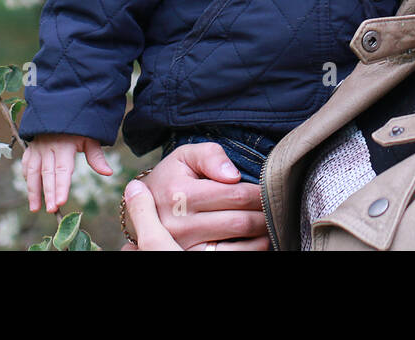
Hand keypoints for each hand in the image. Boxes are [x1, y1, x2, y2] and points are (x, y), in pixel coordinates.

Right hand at [22, 133, 114, 213]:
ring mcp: (37, 147)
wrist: (62, 107)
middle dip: (49, 193)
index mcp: (64, 145)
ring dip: (33, 190)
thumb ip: (96, 156)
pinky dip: (27, 177)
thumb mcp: (90, 137)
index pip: (63, 170)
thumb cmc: (79, 125)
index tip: (61, 202)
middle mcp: (48, 147)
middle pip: (47, 174)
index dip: (61, 187)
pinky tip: (30, 189)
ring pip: (32, 171)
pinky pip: (26, 164)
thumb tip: (108, 173)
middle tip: (51, 210)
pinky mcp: (31, 147)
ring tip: (35, 208)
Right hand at [120, 142, 268, 250]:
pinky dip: (252, 250)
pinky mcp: (191, 259)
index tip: (267, 189)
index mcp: (180, 195)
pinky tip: (256, 239)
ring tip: (266, 223)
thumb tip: (233, 176)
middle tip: (272, 206)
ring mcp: (184, 248)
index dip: (259, 192)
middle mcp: (179, 225)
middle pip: (240, 222)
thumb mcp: (185, 157)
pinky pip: (231, 259)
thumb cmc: (172, 179)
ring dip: (261, 235)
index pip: (235, 195)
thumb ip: (210, 156)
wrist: (141, 211)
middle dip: (264, 213)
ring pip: (240, 245)